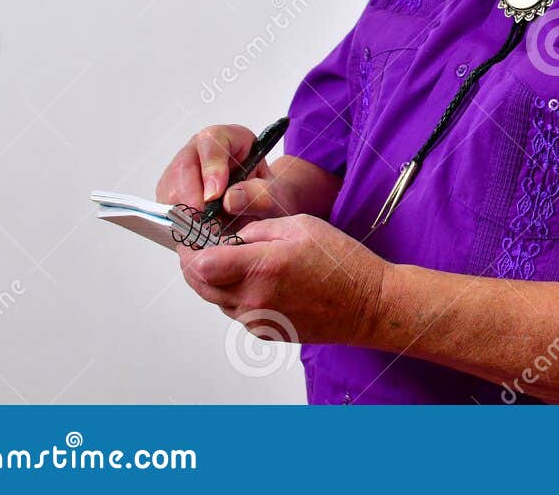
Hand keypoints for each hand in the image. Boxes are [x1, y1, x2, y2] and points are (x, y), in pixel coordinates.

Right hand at [157, 125, 316, 219]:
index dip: (210, 170)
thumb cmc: (265, 194)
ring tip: (208, 232)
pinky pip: (166, 209)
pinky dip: (180, 225)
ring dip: (185, 215)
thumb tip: (229, 199)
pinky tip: (198, 234)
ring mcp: (180, 172)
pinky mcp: (170, 194)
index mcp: (227, 139)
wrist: (258, 208)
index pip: (211, 143)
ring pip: (169, 190)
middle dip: (192, 199)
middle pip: (183, 168)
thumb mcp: (273, 194)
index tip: (214, 196)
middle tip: (208, 224)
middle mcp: (198, 151)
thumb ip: (258, 194)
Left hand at [179, 214, 388, 345]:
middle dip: (197, 263)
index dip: (191, 248)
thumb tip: (229, 236)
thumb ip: (257, 229)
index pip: (199, 265)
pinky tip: (261, 280)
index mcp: (262, 267)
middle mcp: (254, 299)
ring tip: (241, 261)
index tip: (194, 236)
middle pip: (200, 284)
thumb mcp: (300, 226)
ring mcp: (257, 320)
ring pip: (216, 298)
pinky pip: (237, 311)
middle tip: (206, 245)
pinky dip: (238, 294)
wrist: (367, 304)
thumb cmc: (341, 263)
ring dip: (218, 279)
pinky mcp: (264, 332)